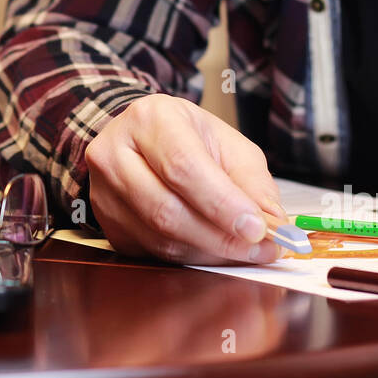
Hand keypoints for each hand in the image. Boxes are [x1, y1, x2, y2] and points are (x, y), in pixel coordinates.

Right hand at [84, 93, 287, 265]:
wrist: (142, 140)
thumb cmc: (187, 138)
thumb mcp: (226, 144)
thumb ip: (252, 182)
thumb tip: (273, 223)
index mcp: (150, 119)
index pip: (183, 167)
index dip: (222, 203)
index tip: (258, 228)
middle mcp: (116, 152)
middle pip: (167, 209)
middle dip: (221, 237)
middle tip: (260, 248)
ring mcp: (104, 191)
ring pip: (159, 238)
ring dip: (210, 252)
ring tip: (243, 250)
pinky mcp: (107, 223)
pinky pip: (152, 253)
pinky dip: (191, 258)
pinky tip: (212, 249)